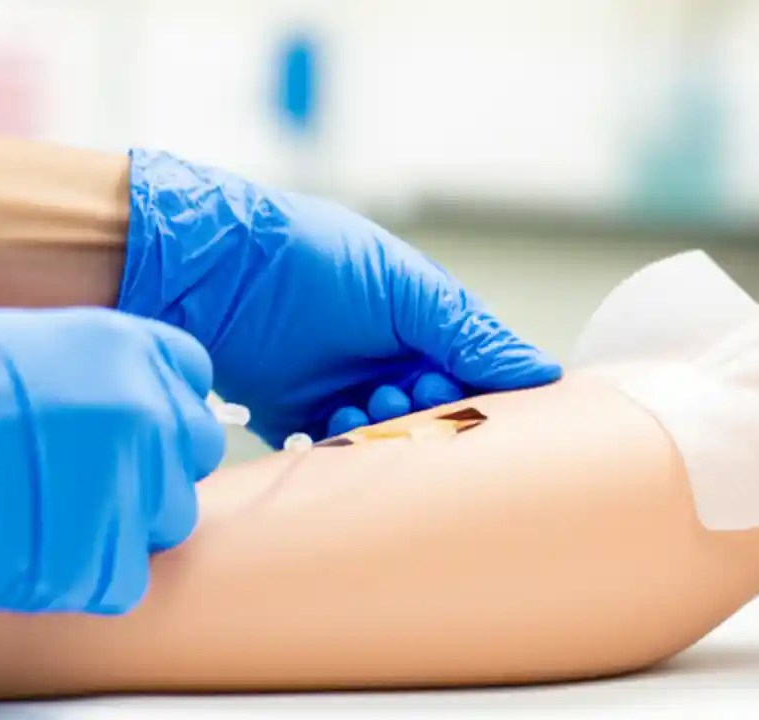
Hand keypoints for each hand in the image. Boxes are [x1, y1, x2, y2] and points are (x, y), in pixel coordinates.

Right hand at [0, 295, 223, 613]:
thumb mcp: (22, 344)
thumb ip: (87, 376)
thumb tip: (102, 412)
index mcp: (126, 347)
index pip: (190, 382)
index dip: (156, 409)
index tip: (121, 429)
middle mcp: (147, 412)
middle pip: (191, 454)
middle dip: (150, 468)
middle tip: (84, 481)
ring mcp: (130, 487)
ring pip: (168, 520)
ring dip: (121, 524)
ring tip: (44, 516)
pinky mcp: (97, 561)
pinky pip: (124, 580)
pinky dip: (85, 577)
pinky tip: (29, 552)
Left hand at [120, 149, 561, 446]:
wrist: (213, 271)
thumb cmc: (311, 259)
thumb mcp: (404, 289)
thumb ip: (470, 334)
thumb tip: (545, 371)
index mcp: (419, 326)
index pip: (473, 376)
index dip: (483, 399)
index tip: (488, 416)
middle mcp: (385, 362)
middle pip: (432, 416)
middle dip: (428, 418)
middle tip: (407, 402)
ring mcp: (342, 392)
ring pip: (386, 441)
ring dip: (384, 434)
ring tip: (365, 407)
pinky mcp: (297, 418)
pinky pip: (334, 454)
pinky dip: (342, 451)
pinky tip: (335, 431)